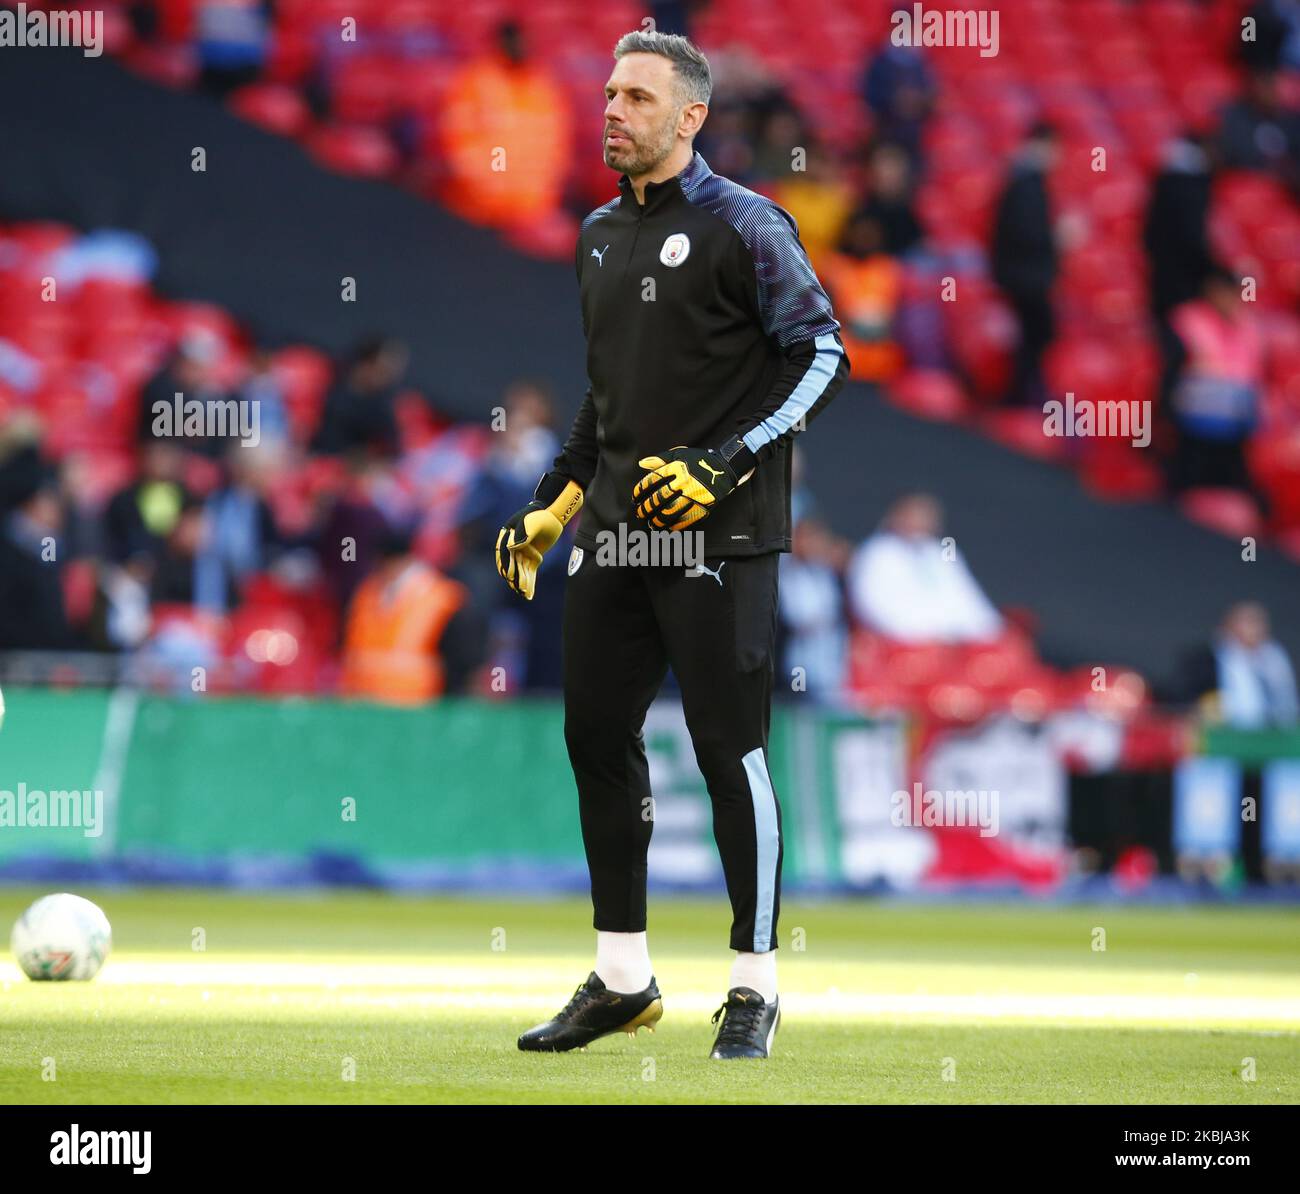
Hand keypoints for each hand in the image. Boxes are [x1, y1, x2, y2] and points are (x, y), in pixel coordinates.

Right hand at [496, 478, 582, 599]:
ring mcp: (522, 553)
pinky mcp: (532, 559)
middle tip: (518, 588)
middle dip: (515, 578)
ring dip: (522, 583)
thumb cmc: (540, 516)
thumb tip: (510, 548)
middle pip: (512, 565)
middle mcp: (512, 547)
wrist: (552, 516)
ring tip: (525, 595)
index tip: (509, 576)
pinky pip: (529, 572)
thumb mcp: (532, 523)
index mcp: (507, 536)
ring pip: (521, 571)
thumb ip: (523, 534)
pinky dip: (530, 583)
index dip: (506, 565)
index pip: (504, 553)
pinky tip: (529, 595)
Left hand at [633, 446, 739, 531]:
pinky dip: (673, 525)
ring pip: (670, 512)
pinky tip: (665, 527)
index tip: (635, 498)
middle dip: (646, 508)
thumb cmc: (699, 461)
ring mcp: (694, 496)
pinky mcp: (702, 507)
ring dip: (657, 520)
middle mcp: (684, 482)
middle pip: (659, 498)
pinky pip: (685, 519)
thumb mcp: (680, 454)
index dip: (640, 491)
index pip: (652, 480)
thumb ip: (660, 459)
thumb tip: (641, 464)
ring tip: (650, 523)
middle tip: (640, 513)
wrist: (724, 470)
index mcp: (677, 468)